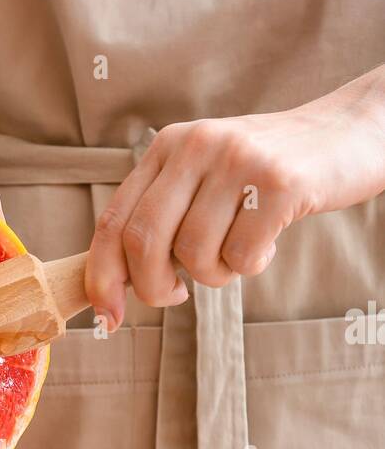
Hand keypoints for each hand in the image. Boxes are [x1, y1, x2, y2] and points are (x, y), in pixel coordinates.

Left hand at [87, 65, 384, 329]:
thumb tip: (118, 284)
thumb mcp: (206, 177)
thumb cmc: (268, 174)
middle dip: (153, 288)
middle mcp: (195, 145)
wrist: (348, 132)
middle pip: (143, 242)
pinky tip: (268, 244)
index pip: (113, 220)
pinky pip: (241, 256)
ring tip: (239, 252)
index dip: (101, 276)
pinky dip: (252, 266)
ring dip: (215, 275)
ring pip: (194, 255)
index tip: (108, 316)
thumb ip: (164, 215)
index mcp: (168, 147)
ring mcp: (237, 160)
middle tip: (177, 297)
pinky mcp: (279, 183)